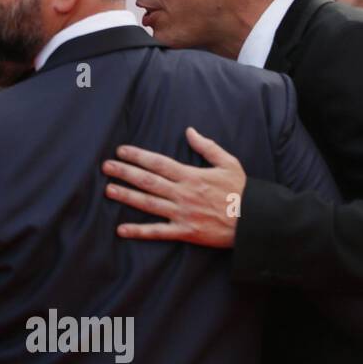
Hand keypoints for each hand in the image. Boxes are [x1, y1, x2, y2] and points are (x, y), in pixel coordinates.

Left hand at [102, 127, 245, 248]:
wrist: (257, 221)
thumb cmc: (243, 191)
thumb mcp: (229, 163)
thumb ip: (207, 147)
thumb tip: (189, 131)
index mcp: (191, 175)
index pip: (158, 163)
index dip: (138, 156)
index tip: (121, 151)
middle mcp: (183, 193)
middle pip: (148, 181)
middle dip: (125, 172)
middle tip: (105, 167)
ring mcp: (182, 213)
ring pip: (148, 204)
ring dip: (126, 196)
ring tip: (108, 190)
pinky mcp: (185, 232)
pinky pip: (158, 232)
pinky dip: (139, 232)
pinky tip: (121, 230)